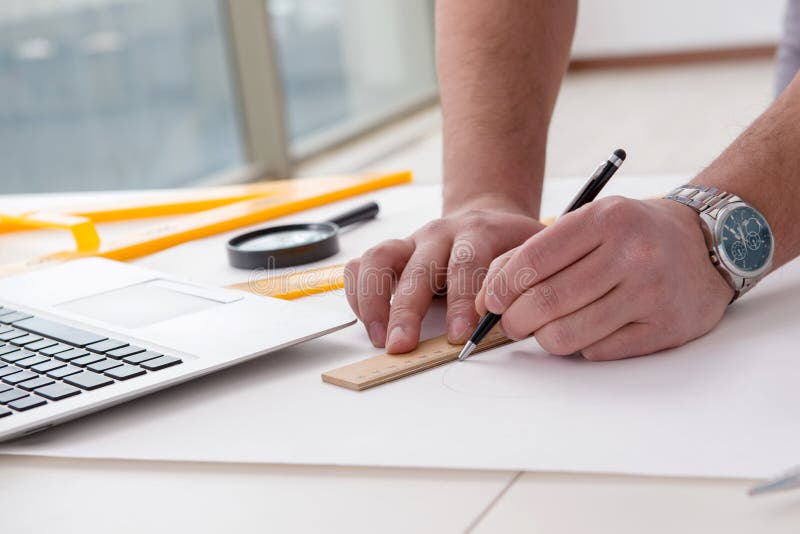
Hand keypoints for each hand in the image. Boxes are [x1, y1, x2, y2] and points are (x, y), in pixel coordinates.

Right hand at [345, 201, 544, 352]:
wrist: (488, 217)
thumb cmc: (510, 248)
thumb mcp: (532, 256)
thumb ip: (526, 282)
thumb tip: (522, 319)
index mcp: (478, 233)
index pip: (467, 264)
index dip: (463, 301)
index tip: (460, 336)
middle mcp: (439, 234)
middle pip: (417, 268)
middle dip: (407, 310)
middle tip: (402, 345)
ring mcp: (410, 242)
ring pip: (378, 260)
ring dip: (373, 301)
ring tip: (378, 337)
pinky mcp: (391, 254)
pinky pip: (361, 266)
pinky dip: (357, 294)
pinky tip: (367, 323)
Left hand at [475, 196, 734, 359]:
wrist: (708, 245)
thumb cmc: (633, 234)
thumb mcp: (589, 222)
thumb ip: (536, 252)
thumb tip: (489, 295)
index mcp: (605, 220)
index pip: (533, 260)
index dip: (501, 287)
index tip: (491, 302)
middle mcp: (631, 254)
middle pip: (545, 302)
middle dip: (515, 320)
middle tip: (512, 323)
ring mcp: (650, 294)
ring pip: (567, 335)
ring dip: (543, 338)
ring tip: (544, 328)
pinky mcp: (664, 329)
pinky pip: (598, 352)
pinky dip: (581, 346)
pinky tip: (587, 329)